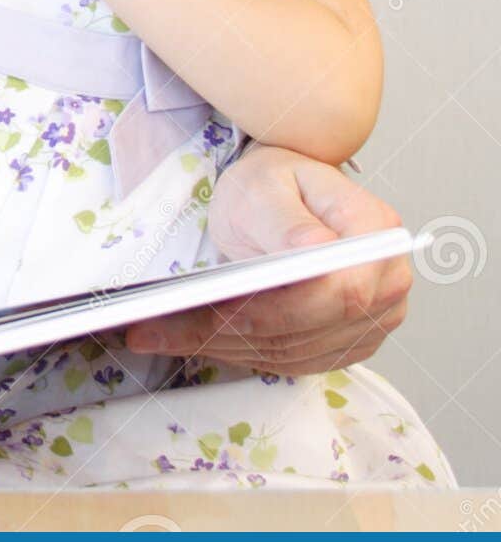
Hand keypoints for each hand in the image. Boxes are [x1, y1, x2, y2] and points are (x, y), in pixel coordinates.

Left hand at [122, 145, 410, 374]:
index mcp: (377, 234)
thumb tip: (316, 250)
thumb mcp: (266, 185)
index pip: (337, 291)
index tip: (214, 310)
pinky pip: (288, 360)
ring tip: (153, 334)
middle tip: (153, 328)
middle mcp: (387, 283)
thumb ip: (287, 220)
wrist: (278, 194)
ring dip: (220, 347)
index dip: (277, 307)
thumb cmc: (272, 181)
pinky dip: (234, 353)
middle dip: (229, 331)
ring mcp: (372, 320)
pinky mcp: (343, 343)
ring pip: (291, 351)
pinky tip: (187, 340)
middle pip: (310, 328)